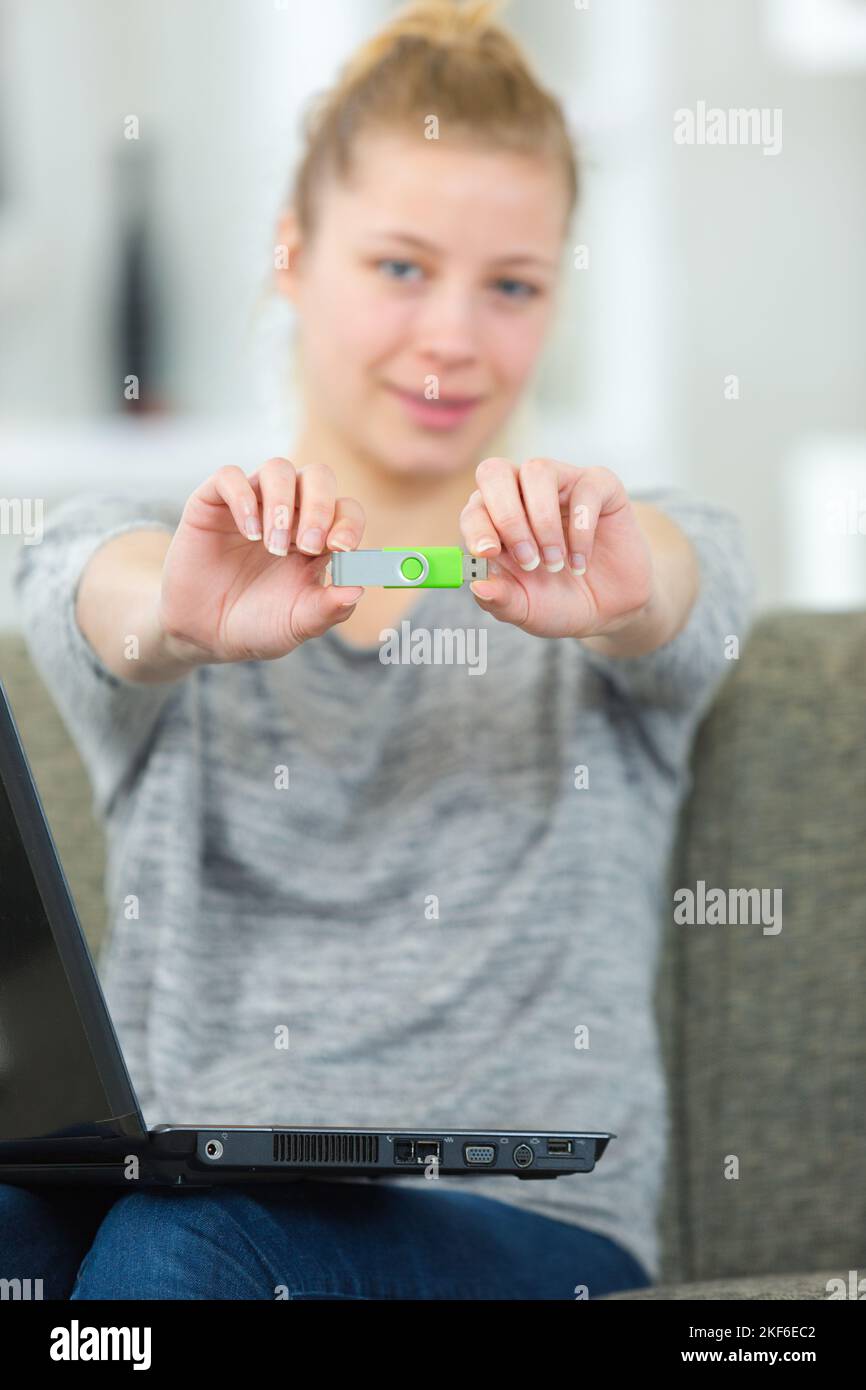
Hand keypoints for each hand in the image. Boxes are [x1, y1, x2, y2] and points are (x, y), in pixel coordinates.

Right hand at [159, 459, 365, 662]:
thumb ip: (329, 609)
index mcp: (318, 538)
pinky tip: (248, 534)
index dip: (349, 522)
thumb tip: (359, 588)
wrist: (205, 635)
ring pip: (278, 469)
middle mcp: (289, 514)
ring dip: (282, 503)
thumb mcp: (298, 624)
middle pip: (317, 477)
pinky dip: (242, 498)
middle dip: (320, 506)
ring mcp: (252, 504)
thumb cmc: (258, 625)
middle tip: (310, 544)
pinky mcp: (213, 504)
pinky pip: (229, 476)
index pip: (346, 509)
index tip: (343, 548)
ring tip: (273, 545)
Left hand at [459, 458, 653, 639]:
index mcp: (496, 519)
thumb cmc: (558, 601)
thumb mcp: (524, 609)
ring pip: (538, 471)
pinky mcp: (599, 486)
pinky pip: (585, 488)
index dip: (476, 525)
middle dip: (507, 517)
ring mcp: (561, 484)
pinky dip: (581, 530)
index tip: (488, 554)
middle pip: (496, 472)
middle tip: (527, 560)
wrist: (608, 610)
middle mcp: (523, 494)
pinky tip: (580, 561)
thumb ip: (499, 599)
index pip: (474, 504)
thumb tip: (476, 585)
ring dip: (543, 522)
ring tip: (555, 562)